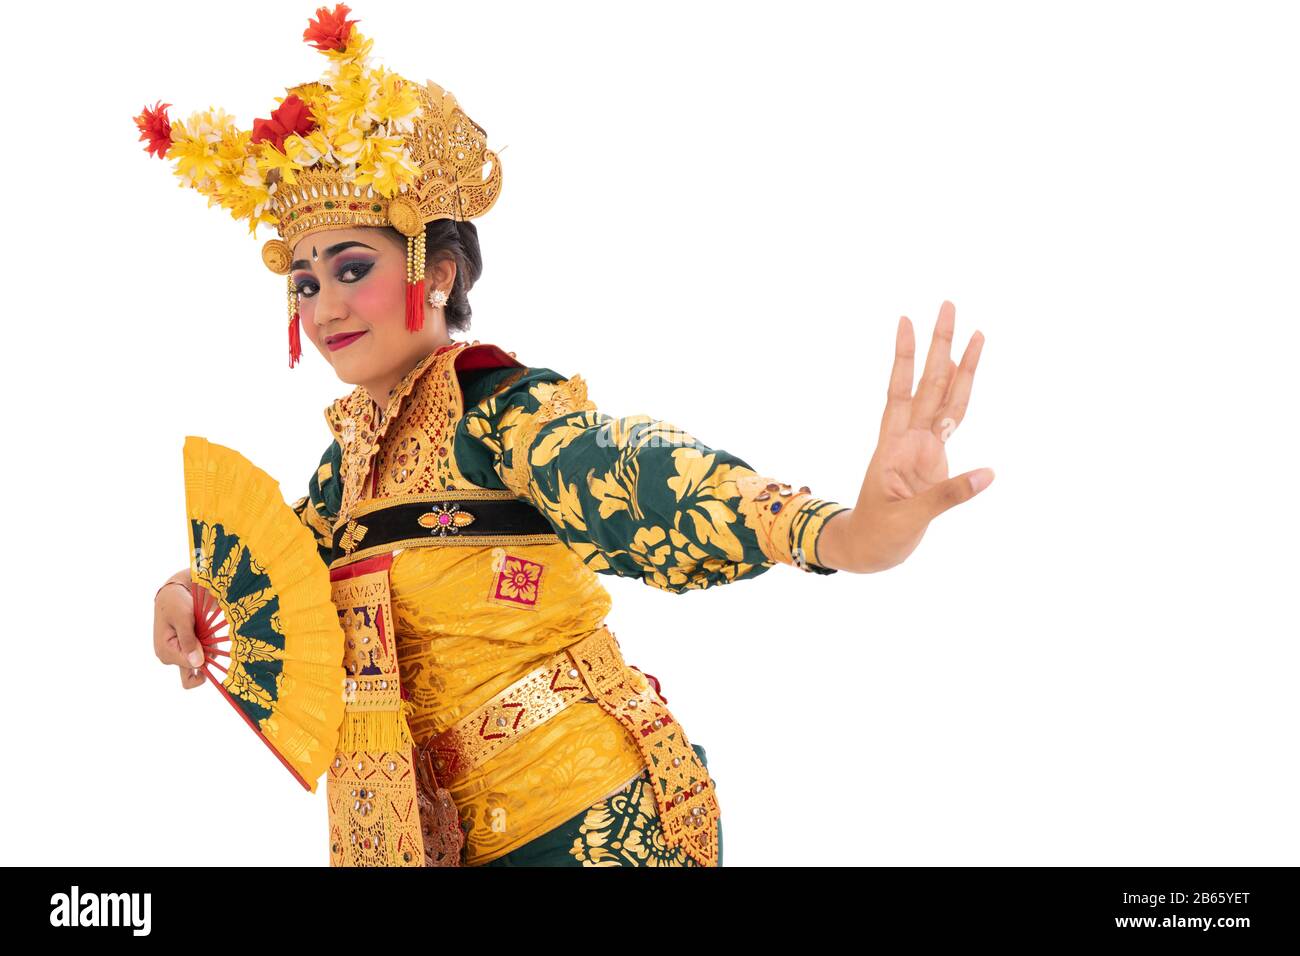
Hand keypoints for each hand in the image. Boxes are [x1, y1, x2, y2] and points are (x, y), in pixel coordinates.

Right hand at [153, 569, 206, 689]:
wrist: (174, 594)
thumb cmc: (176, 603)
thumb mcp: (183, 618)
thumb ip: (189, 641)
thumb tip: (198, 664)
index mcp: (166, 652)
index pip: (191, 667)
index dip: (204, 655)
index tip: (206, 638)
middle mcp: (170, 657)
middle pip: (194, 672)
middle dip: (207, 656)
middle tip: (208, 637)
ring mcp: (178, 655)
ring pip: (201, 664)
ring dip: (209, 648)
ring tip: (204, 628)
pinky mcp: (186, 651)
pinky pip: (203, 656)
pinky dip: (209, 645)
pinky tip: (206, 630)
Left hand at [818, 300, 991, 572]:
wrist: (868, 550)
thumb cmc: (879, 534)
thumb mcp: (908, 518)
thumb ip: (947, 496)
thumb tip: (989, 474)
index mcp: (894, 446)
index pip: (902, 390)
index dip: (905, 357)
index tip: (906, 321)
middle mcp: (909, 438)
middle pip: (929, 383)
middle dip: (938, 345)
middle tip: (948, 304)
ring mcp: (922, 446)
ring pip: (943, 396)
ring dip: (955, 364)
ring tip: (971, 330)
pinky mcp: (934, 460)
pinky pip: (952, 422)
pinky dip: (960, 396)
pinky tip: (966, 370)